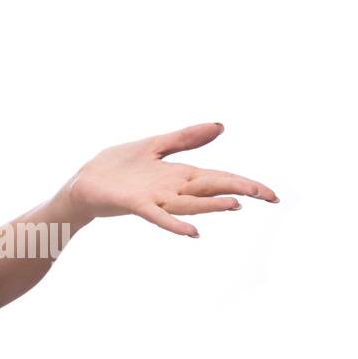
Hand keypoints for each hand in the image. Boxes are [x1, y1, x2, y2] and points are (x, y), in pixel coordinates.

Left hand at [64, 122, 278, 237]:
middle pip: (211, 190)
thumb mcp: (155, 145)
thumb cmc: (118, 167)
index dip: (246, 184)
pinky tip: (192, 232)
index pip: (219, 178)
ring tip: (235, 205)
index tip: (273, 195)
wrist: (84, 182)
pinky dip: (174, 223)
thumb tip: (220, 126)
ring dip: (211, 206)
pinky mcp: (135, 203)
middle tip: (270, 197)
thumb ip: (186, 138)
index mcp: (179, 175)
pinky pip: (157, 215)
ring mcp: (155, 198)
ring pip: (189, 203)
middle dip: (239, 191)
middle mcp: (172, 189)